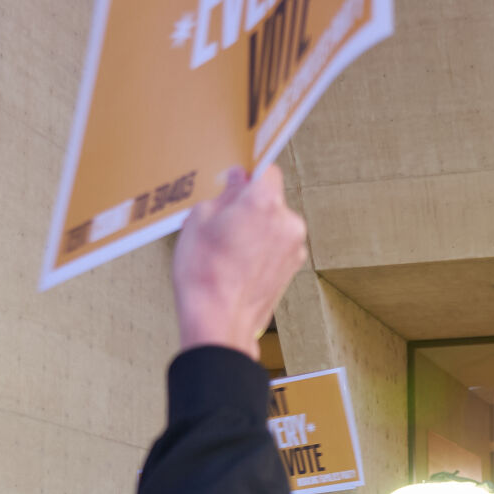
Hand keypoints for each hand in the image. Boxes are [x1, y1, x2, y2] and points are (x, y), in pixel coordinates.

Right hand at [172, 165, 307, 359]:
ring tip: (228, 249)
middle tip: (221, 221)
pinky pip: (277, 246)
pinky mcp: (293, 268)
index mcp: (264, 201)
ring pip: (274, 224)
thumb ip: (224, 193)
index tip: (234, 182)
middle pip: (270, 199)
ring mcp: (294, 247)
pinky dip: (262, 249)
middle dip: (249, 205)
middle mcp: (287, 221)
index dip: (248, 175)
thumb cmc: (205, 274)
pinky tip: (239, 264)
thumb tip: (236, 181)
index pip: (266, 170)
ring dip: (256, 229)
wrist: (219, 322)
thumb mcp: (199, 219)